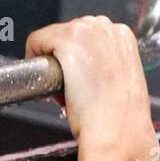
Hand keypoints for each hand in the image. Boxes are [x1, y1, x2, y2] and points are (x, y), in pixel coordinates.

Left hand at [25, 16, 155, 157]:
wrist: (118, 133)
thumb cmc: (122, 119)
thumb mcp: (123, 83)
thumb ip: (107, 66)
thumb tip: (87, 68)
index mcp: (124, 36)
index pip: (87, 36)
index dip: (79, 59)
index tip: (80, 79)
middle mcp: (105, 27)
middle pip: (69, 32)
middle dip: (65, 58)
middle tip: (74, 88)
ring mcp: (85, 31)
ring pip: (52, 37)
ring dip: (54, 61)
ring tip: (68, 89)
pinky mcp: (65, 39)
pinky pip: (36, 42)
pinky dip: (35, 60)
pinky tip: (52, 83)